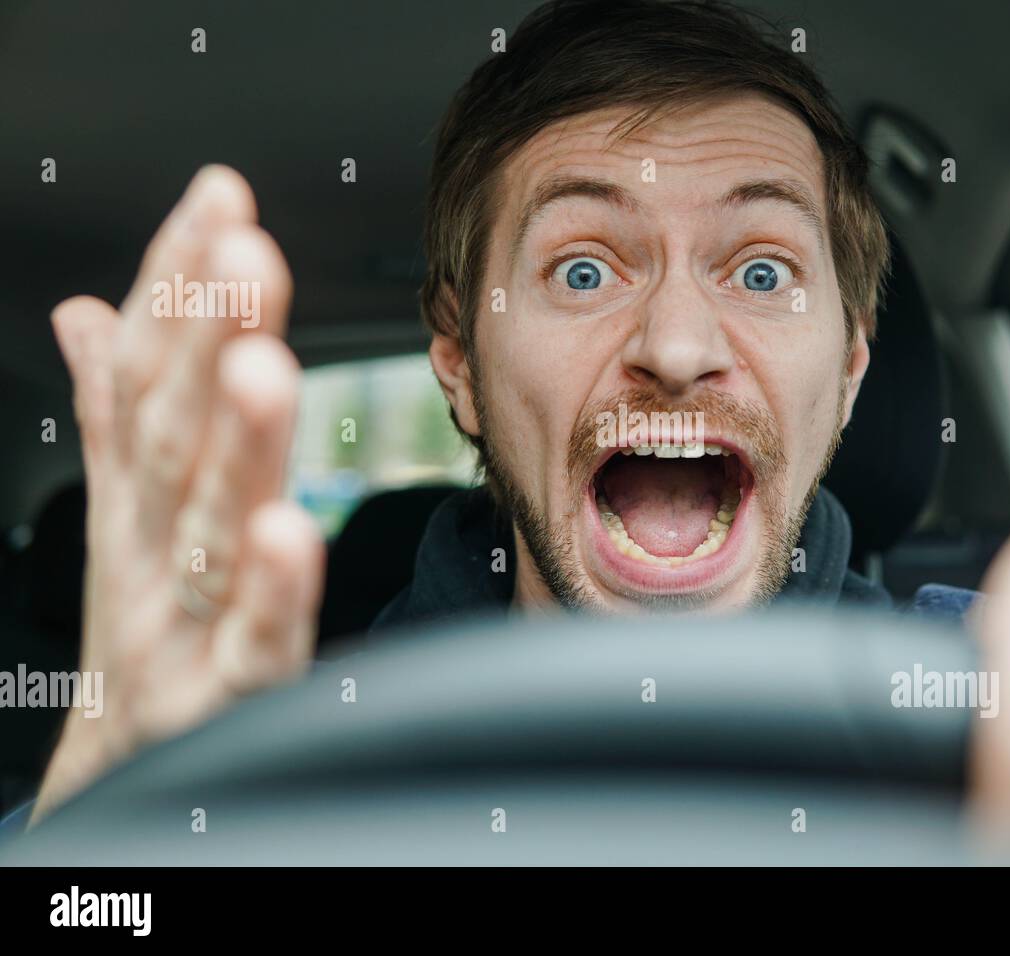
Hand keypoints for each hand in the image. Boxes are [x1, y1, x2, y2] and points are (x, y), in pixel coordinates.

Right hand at [33, 167, 323, 823]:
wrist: (130, 778)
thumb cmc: (146, 634)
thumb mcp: (130, 520)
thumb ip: (114, 418)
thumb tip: (82, 312)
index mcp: (141, 504)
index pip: (154, 378)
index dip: (180, 289)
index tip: (220, 198)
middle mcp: (153, 553)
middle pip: (177, 439)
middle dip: (204, 341)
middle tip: (241, 252)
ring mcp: (181, 628)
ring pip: (207, 527)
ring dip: (232, 442)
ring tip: (259, 360)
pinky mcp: (225, 703)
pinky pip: (250, 645)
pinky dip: (267, 590)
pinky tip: (287, 530)